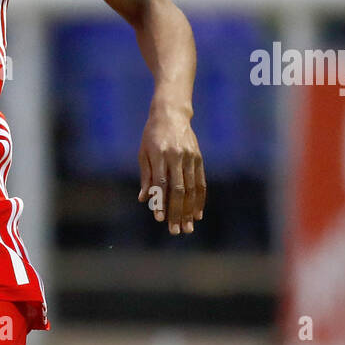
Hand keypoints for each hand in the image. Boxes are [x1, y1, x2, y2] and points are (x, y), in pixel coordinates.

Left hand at [137, 105, 205, 234]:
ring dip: (190, 210)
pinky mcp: (199, 158)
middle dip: (177, 212)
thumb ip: (146, 177)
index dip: (161, 202)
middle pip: (178, 189)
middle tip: (175, 231)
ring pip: (191, 189)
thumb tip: (145, 200)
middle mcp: (177, 156)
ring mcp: (190, 157)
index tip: (160, 219)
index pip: (161, 183)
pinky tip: (197, 214)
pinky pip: (200, 183)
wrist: (171, 114)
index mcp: (160, 154)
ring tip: (187, 227)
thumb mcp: (143, 153)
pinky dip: (199, 200)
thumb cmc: (152, 135)